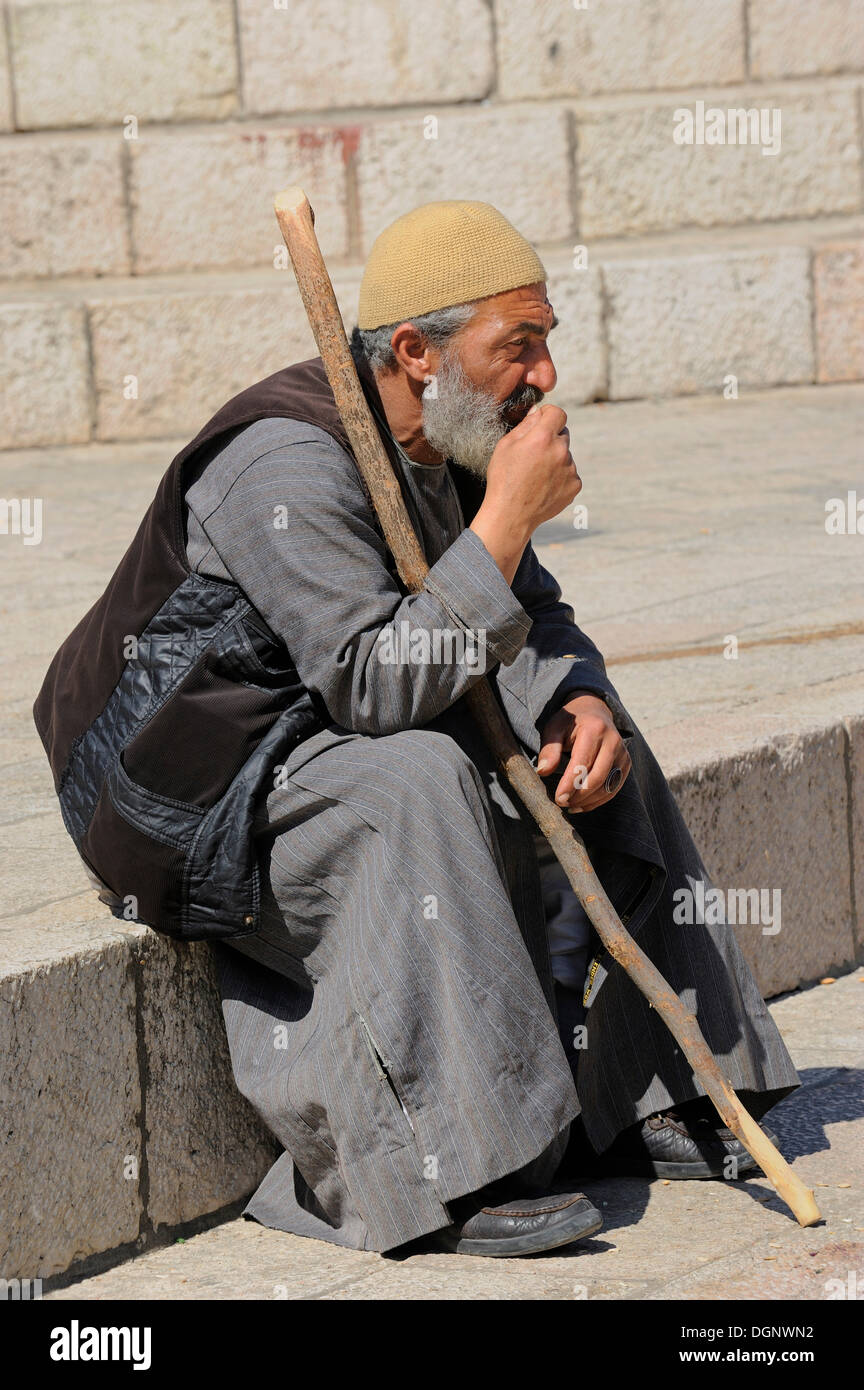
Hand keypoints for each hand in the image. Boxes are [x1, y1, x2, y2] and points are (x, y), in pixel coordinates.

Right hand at [470, 403, 581, 582]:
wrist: (510, 516)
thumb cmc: (503, 480)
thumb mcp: (505, 446)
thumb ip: (525, 425)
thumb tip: (538, 412)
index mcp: (543, 437)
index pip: (558, 413)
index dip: (548, 415)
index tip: (542, 421)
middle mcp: (561, 451)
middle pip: (563, 434)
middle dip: (550, 439)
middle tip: (533, 456)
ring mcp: (570, 469)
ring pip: (565, 455)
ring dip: (555, 460)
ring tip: (535, 476)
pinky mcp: (575, 485)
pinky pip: (569, 473)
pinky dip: (560, 477)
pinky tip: (543, 486)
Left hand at [537, 693, 630, 812]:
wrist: (594, 712)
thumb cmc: (570, 722)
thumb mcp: (554, 728)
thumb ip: (549, 749)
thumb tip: (543, 771)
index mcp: (595, 729)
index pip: (583, 762)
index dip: (571, 783)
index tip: (558, 798)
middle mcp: (613, 741)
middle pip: (598, 777)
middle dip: (579, 795)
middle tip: (561, 803)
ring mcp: (622, 754)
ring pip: (608, 786)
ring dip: (588, 800)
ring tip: (569, 805)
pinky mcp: (625, 764)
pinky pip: (613, 788)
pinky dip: (597, 801)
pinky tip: (581, 805)